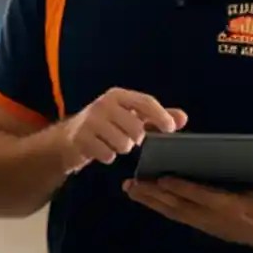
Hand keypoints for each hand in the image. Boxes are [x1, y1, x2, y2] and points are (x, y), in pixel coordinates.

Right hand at [60, 87, 187, 172]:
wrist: (69, 138)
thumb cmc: (106, 125)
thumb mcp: (131, 117)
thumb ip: (156, 117)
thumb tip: (182, 118)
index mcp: (118, 96)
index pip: (145, 101)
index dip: (160, 115)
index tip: (170, 129)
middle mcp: (104, 104)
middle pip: (136, 128)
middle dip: (136, 139)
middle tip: (128, 138)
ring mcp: (90, 121)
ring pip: (123, 144)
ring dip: (121, 148)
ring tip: (112, 143)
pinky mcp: (81, 138)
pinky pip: (108, 154)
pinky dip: (108, 156)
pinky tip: (101, 150)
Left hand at [123, 161, 252, 249]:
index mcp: (232, 208)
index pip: (203, 197)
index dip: (184, 189)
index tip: (164, 178)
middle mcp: (214, 219)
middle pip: (180, 207)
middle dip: (155, 196)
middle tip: (133, 183)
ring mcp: (205, 224)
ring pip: (173, 212)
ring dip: (151, 201)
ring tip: (129, 188)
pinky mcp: (201, 224)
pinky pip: (176, 215)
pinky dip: (158, 206)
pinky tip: (143, 196)